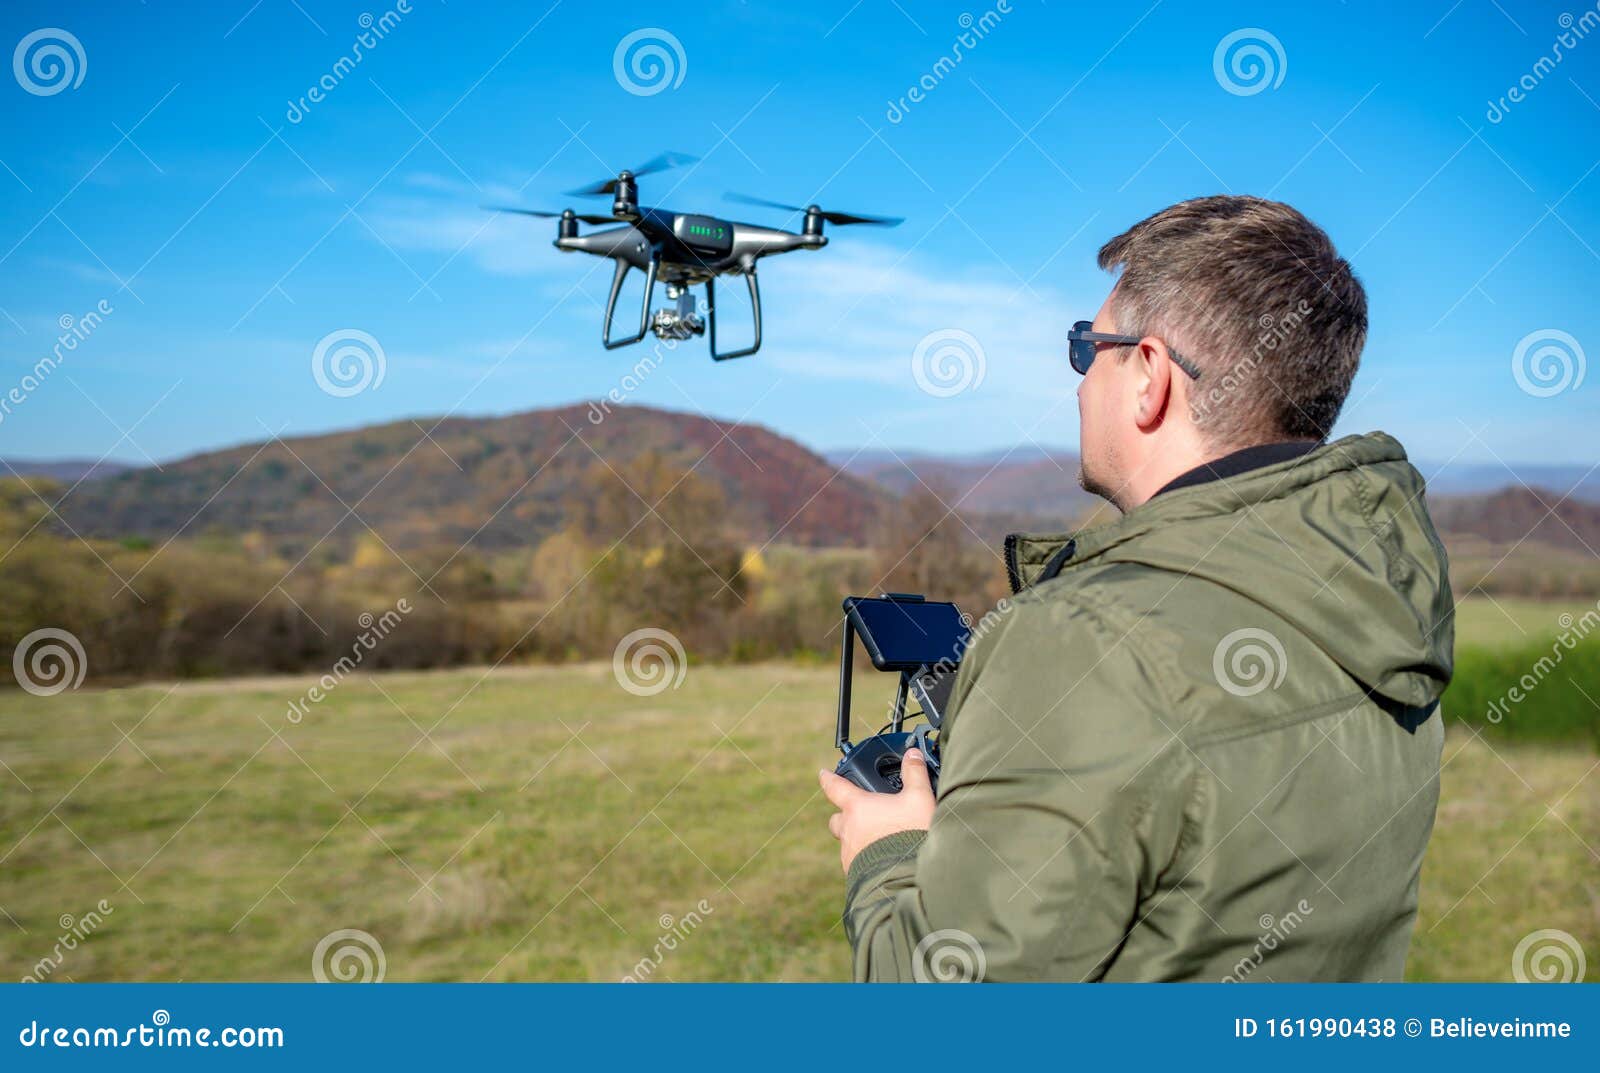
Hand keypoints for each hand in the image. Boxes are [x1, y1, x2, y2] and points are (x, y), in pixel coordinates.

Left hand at [819, 747, 935, 873]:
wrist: (909, 877)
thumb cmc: (911, 834)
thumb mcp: (919, 798)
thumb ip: (915, 773)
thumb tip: (913, 755)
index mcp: (857, 807)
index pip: (834, 786)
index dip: (828, 778)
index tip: (823, 773)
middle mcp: (848, 829)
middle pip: (837, 818)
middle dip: (845, 814)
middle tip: (862, 813)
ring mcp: (849, 853)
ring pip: (846, 840)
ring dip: (857, 837)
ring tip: (880, 837)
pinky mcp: (854, 872)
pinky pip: (854, 860)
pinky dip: (865, 856)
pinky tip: (883, 857)